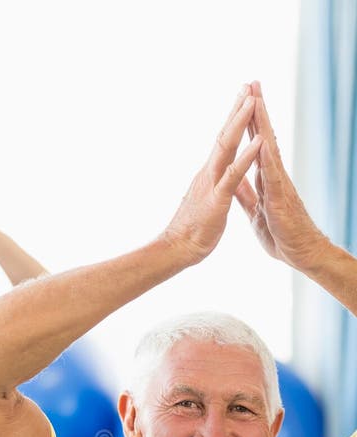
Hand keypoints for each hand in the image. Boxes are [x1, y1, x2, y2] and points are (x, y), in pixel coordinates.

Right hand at [163, 86, 261, 265]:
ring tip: (253, 101)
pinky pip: (234, 175)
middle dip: (236, 110)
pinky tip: (258, 141)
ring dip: (240, 123)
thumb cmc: (192, 231)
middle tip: (248, 85)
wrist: (177, 250)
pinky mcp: (217, 200)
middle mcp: (209, 173)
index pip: (223, 141)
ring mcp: (212, 184)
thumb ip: (211, 186)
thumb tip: (212, 176)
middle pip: (224, 135)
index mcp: (209, 175)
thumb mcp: (206, 202)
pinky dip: (246, 157)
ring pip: (227, 147)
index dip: (233, 119)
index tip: (242, 98)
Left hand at [235, 81, 328, 270]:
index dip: (247, 123)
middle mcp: (273, 175)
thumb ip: (247, 194)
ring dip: (261, 122)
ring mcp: (279, 183)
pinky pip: (272, 173)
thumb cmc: (281, 233)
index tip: (242, 100)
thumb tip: (236, 181)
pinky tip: (262, 139)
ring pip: (269, 147)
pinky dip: (266, 155)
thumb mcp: (256, 211)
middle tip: (251, 83)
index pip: (254, 145)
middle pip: (263, 137)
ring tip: (256, 98)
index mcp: (265, 178)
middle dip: (256, 110)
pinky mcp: (280, 198)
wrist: (300, 253)